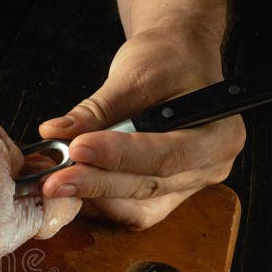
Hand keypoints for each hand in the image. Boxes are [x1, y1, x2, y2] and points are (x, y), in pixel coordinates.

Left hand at [38, 22, 244, 229]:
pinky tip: (71, 186)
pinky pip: (130, 210)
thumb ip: (95, 109)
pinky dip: (98, 202)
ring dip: (93, 199)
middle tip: (53, 181)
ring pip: (136, 208)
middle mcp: (209, 167)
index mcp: (218, 134)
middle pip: (148, 187)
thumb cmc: (167, 61)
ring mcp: (188, 187)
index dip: (119, 156)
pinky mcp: (164, 196)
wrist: (177, 60)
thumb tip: (55, 133)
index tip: (77, 149)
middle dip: (96, 185)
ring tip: (56, 183)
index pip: (166, 155)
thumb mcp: (133, 74)